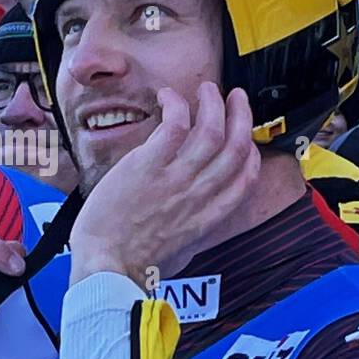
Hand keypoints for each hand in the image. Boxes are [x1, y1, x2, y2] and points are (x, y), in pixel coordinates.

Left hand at [69, 83, 260, 285]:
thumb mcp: (181, 253)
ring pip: (210, 129)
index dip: (250, 151)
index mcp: (211, 217)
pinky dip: (176, 105)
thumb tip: (193, 220)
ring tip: (207, 89)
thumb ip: (194, 230)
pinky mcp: (149, 166)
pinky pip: (174, 125)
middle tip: (236, 98)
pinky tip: (169, 96)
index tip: (245, 138)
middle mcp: (201, 195)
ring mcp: (177, 179)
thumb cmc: (137, 267)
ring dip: (213, 103)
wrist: (108, 269)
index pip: (246, 177)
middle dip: (241, 115)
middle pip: (236, 146)